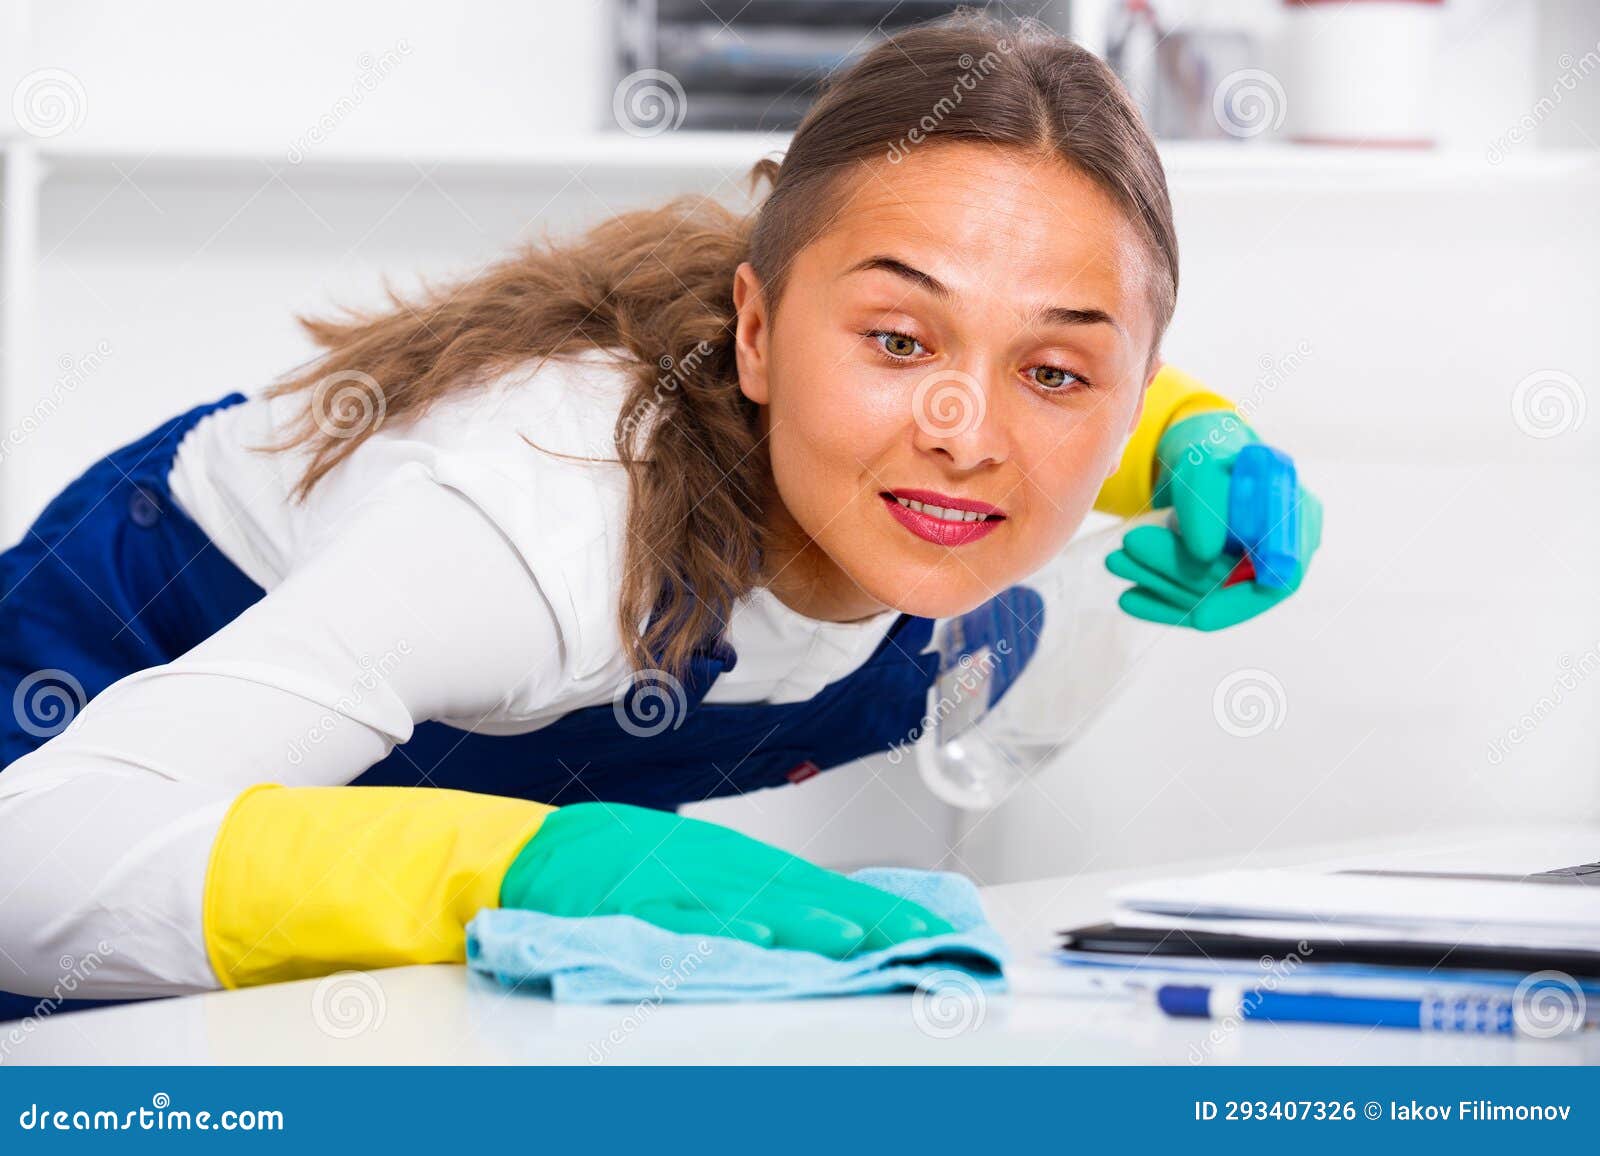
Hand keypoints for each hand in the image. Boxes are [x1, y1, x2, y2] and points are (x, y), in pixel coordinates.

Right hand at [499, 802, 953, 956]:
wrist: (540, 854)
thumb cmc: (626, 863)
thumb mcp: (700, 871)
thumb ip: (756, 897)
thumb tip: (827, 924)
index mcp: (737, 861)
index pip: (822, 885)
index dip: (879, 906)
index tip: (931, 930)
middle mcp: (717, 866)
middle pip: (803, 892)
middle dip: (865, 916)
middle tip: (919, 938)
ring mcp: (677, 883)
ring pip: (752, 902)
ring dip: (805, 920)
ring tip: (854, 936)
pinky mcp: (635, 902)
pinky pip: (685, 919)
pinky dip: (722, 927)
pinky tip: (757, 938)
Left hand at [1106, 411, 1322, 629]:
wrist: (1210, 464)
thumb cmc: (1212, 458)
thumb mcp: (1205, 466)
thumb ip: (1208, 503)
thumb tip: (1203, 554)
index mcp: (1299, 511)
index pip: (1280, 571)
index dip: (1240, 597)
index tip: (1197, 605)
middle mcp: (1288, 545)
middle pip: (1233, 580)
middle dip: (1172, 570)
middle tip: (1117, 558)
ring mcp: (1262, 567)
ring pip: (1210, 590)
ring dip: (1157, 581)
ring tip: (1113, 564)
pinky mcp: (1231, 581)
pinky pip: (1199, 601)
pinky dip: (1161, 601)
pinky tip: (1129, 599)